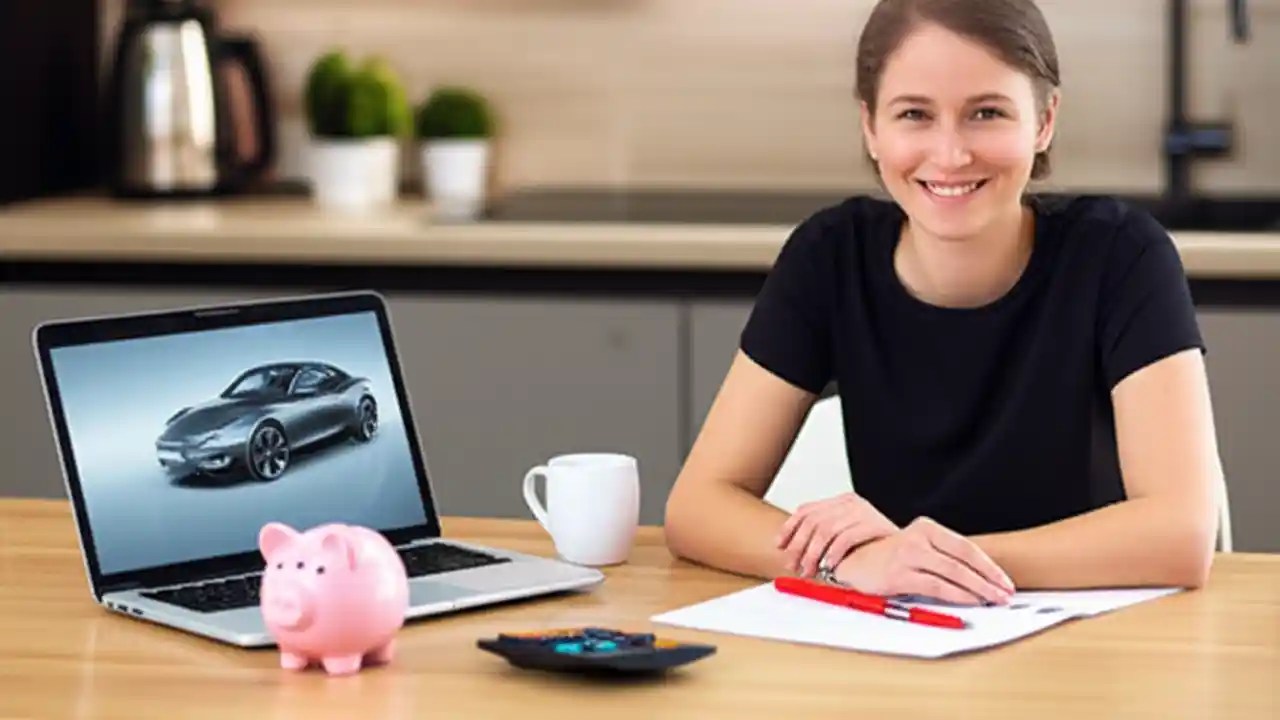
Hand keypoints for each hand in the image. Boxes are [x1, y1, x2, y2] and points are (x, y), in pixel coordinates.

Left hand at [775, 493, 899, 577]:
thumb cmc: (873, 549)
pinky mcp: (874, 523)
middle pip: (813, 520)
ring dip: (813, 553)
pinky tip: (828, 566)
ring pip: (825, 530)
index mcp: (840, 501)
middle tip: (792, 564)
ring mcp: (863, 511)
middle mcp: (850, 502)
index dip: (789, 528)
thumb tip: (787, 549)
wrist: (908, 552)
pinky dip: (832, 554)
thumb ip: (821, 537)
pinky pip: (845, 538)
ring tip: (809, 570)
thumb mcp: (844, 538)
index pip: (806, 509)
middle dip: (798, 545)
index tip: (780, 546)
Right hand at [833, 517, 1015, 605]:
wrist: (852, 563)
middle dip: (989, 579)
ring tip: (993, 600)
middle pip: (963, 559)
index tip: (1004, 580)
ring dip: (978, 589)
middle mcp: (917, 537)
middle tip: (1005, 593)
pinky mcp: (899, 575)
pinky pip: (936, 586)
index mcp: (926, 528)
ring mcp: (908, 555)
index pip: (966, 546)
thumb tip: (979, 578)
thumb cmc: (888, 559)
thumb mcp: (917, 549)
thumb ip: (943, 557)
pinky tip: (969, 601)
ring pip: (954, 573)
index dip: (988, 565)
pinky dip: (957, 595)